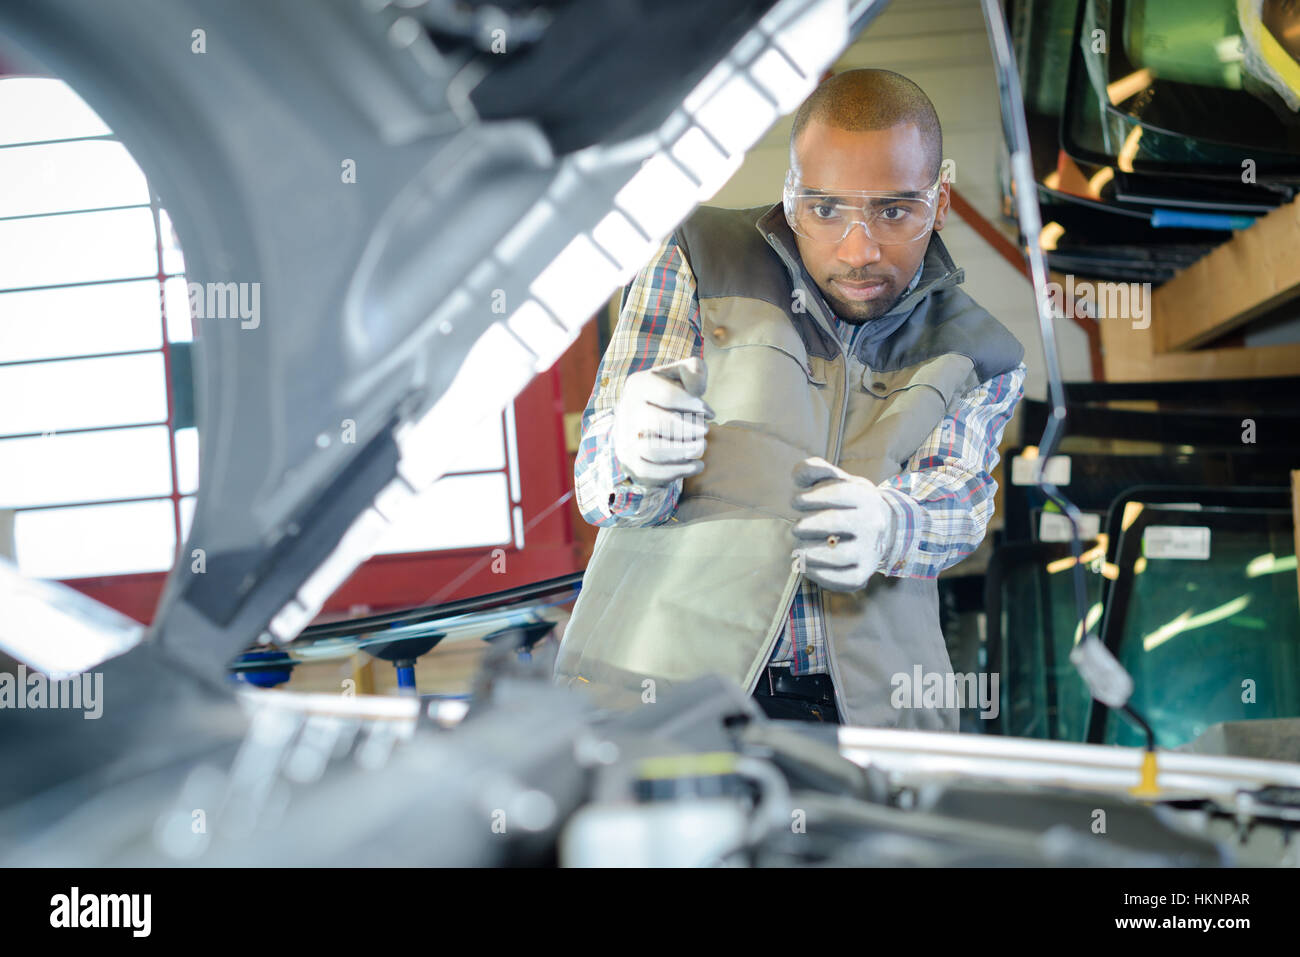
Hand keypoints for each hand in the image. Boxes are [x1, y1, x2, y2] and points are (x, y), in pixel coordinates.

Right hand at [611, 357, 714, 485]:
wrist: (640, 420)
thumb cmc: (668, 395)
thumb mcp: (680, 375)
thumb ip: (694, 370)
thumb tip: (698, 389)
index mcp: (638, 385)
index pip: (668, 396)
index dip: (695, 406)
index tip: (711, 414)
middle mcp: (626, 411)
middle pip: (659, 423)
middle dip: (689, 430)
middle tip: (706, 432)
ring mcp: (625, 438)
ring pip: (653, 450)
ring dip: (683, 451)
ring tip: (701, 448)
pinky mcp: (629, 462)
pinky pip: (650, 472)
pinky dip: (677, 472)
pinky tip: (696, 466)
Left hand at [790, 457, 891, 590]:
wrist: (882, 529)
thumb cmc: (847, 502)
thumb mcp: (836, 480)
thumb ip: (814, 470)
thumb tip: (799, 474)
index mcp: (866, 497)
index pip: (838, 492)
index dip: (810, 496)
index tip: (796, 501)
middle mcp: (873, 524)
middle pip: (834, 522)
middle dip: (806, 524)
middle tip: (796, 527)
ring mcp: (870, 551)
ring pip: (837, 555)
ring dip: (809, 551)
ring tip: (798, 548)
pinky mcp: (864, 574)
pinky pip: (842, 580)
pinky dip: (819, 575)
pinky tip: (808, 565)